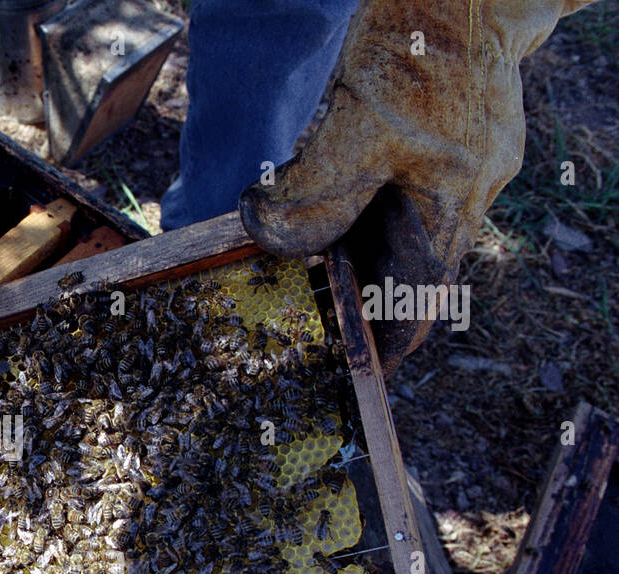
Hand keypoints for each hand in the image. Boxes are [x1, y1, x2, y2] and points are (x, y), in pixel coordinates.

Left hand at [239, 0, 587, 371]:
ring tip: (306, 265)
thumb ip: (313, 189)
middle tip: (309, 314)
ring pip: (404, 226)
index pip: (421, 300)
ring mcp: (465, 160)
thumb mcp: (356, 126)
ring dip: (359, 247)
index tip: (354, 364)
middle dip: (363, 292)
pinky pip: (406, 187)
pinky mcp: (451, 134)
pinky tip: (328, 201)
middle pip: (410, 266)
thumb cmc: (415, 46)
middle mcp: (468, 189)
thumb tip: (268, 233)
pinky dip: (367, 204)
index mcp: (453, 202)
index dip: (388, 340)